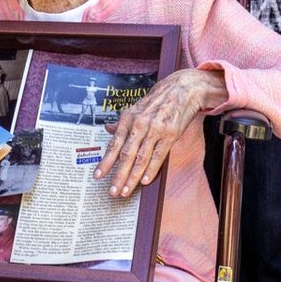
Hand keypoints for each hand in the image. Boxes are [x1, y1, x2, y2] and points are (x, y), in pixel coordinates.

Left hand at [96, 68, 225, 197]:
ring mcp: (155, 130)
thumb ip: (122, 122)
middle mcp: (139, 125)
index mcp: (128, 118)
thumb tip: (108, 129)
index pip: (114, 144)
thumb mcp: (136, 108)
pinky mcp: (170, 134)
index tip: (98, 176)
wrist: (182, 89)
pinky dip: (151, 169)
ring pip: (141, 158)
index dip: (105, 162)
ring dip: (132, 177)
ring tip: (125, 191)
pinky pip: (158, 155)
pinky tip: (144, 181)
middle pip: (126, 155)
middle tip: (112, 192)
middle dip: (118, 176)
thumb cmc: (158, 100)